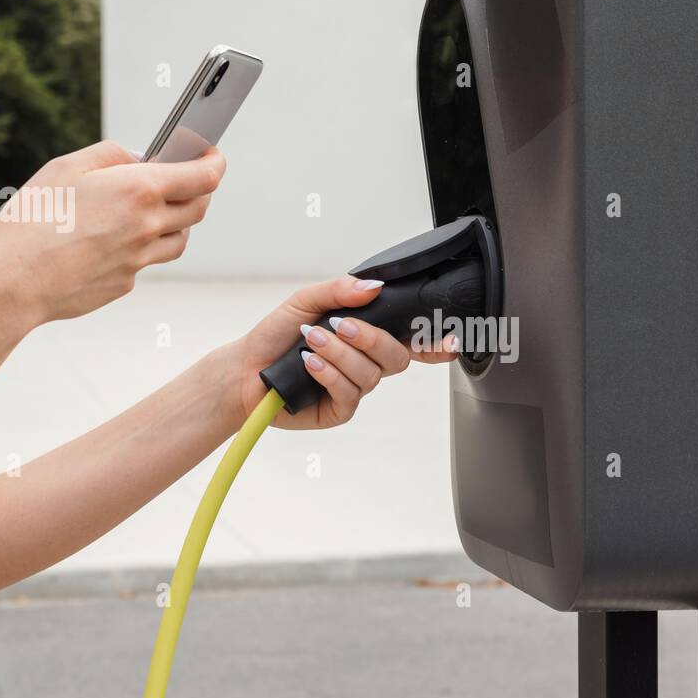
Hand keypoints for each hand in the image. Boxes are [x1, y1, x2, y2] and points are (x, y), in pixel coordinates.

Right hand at [0, 140, 224, 326]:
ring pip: (179, 238)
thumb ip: (111, 155)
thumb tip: (141, 158)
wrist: (15, 280)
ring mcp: (141, 258)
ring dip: (175, 221)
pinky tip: (115, 239)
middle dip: (198, 190)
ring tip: (151, 209)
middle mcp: (149, 226)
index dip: (215, 162)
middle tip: (184, 178)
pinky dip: (143, 246)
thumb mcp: (67, 166)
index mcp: (139, 190)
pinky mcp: (127, 282)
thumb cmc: (35, 218)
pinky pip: (148, 260)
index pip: (203, 176)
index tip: (214, 154)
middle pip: (198, 208)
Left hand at [234, 276, 458, 428]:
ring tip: (311, 342)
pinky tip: (310, 364)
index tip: (452, 339)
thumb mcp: (306, 301)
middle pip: (398, 356)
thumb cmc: (276, 336)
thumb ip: (340, 291)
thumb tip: (373, 287)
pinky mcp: (340, 410)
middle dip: (372, 338)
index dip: (436, 342)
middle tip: (341, 326)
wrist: (245, 370)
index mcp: (367, 335)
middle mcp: (366, 363)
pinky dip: (330, 374)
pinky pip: (350, 394)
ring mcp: (355, 388)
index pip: (410, 338)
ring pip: (372, 374)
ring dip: (341, 354)